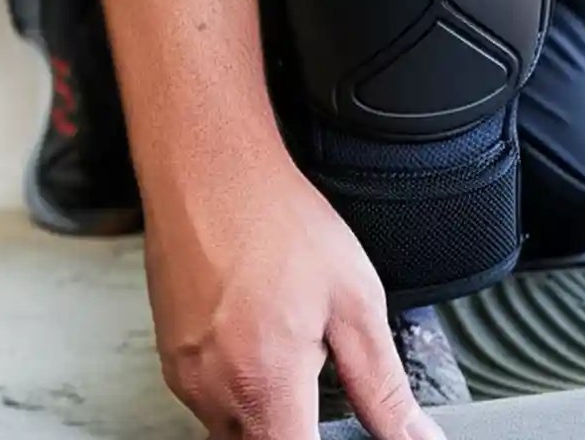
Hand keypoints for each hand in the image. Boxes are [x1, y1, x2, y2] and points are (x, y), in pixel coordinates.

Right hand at [142, 162, 443, 439]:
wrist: (209, 171)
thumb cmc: (275, 221)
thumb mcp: (355, 302)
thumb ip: (383, 385)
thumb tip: (414, 434)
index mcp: (264, 387)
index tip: (346, 431)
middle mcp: (213, 393)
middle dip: (300, 430)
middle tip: (321, 374)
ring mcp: (184, 377)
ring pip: (234, 429)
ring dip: (270, 411)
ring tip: (292, 348)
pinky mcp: (170, 358)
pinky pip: (209, 398)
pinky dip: (242, 386)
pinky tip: (262, 338)